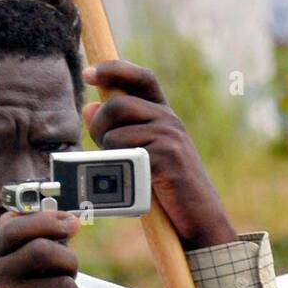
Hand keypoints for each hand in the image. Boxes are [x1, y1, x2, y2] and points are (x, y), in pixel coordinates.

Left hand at [82, 61, 236, 249]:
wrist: (199, 217)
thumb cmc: (169, 190)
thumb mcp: (143, 154)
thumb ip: (118, 129)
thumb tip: (90, 106)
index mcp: (165, 116)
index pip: (141, 78)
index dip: (114, 70)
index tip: (89, 74)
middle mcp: (169, 120)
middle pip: (118, 104)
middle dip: (100, 126)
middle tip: (103, 149)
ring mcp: (170, 136)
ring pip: (116, 132)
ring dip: (108, 154)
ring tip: (123, 173)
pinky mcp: (166, 155)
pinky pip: (124, 153)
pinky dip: (119, 169)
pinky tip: (133, 182)